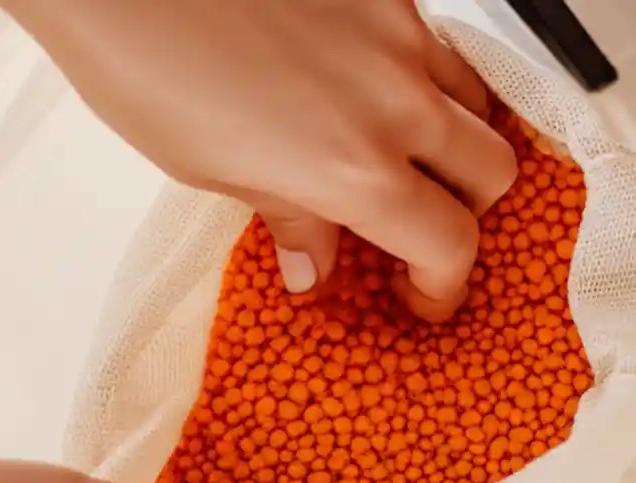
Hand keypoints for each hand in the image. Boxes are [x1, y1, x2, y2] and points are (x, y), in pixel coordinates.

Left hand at [0, 0, 517, 320]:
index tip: (424, 294)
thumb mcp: (210, 169)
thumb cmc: (141, 59)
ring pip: (478, 101)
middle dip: (468, 210)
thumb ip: (288, 215)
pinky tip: (373, 82)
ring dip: (458, 139)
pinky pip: (434, 43)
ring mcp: (399, 36)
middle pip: (493, 171)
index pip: (450, 243)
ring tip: (409, 151)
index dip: (444, 283)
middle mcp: (397, 102)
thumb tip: (315, 260)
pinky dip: (423, 76)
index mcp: (355, 171)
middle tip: (423, 224)